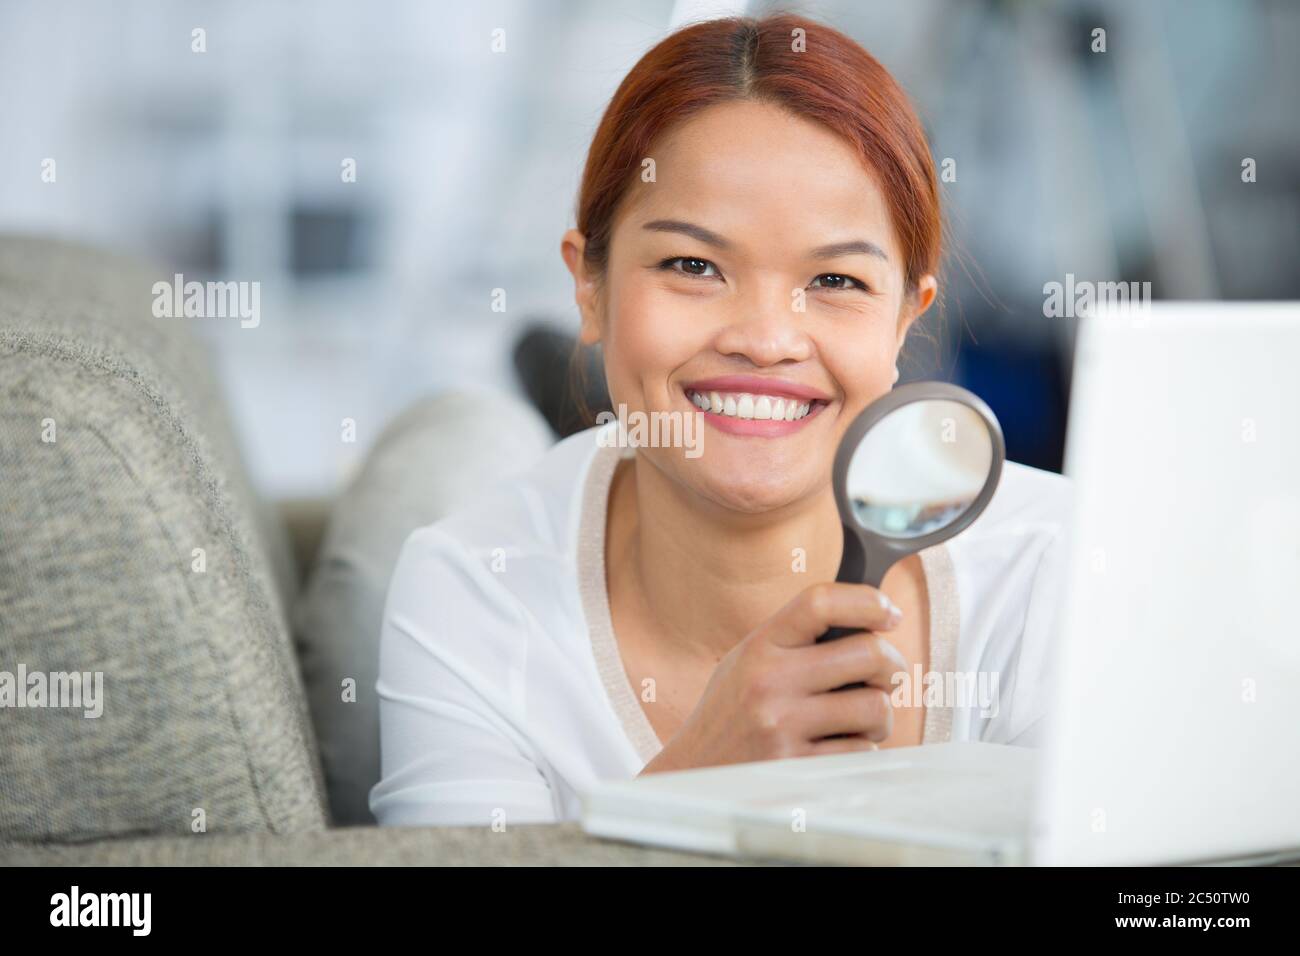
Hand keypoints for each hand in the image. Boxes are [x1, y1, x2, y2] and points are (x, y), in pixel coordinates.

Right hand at [640, 582, 907, 774]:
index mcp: (761, 646)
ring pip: (875, 707)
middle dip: (892, 665)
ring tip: (861, 719)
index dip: (867, 601)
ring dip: (880, 716)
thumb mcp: (749, 658)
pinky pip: (862, 752)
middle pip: (868, 653)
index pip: (820, 602)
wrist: (696, 767)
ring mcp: (783, 727)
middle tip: (886, 676)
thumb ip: (797, 639)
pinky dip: (862, 750)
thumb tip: (873, 623)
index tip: (889, 614)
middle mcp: (771, 682)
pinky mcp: (797, 767)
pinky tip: (839, 747)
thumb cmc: (733, 709)